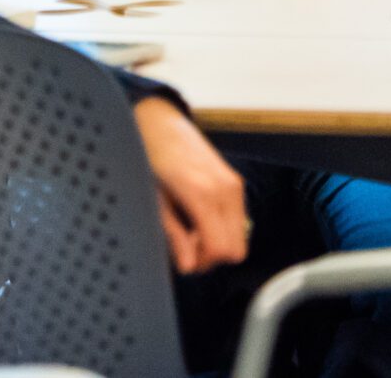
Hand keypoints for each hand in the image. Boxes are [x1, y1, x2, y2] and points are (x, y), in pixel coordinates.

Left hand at [132, 97, 249, 274]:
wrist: (160, 123)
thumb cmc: (150, 158)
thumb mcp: (154, 199)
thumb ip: (173, 234)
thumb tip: (187, 267)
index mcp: (202, 193)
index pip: (220, 249)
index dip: (201, 262)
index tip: (182, 257)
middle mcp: (225, 189)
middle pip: (235, 249)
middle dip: (211, 256)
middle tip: (185, 247)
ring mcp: (233, 184)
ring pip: (240, 237)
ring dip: (217, 243)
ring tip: (190, 231)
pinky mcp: (235, 182)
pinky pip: (237, 221)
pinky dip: (222, 229)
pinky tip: (199, 219)